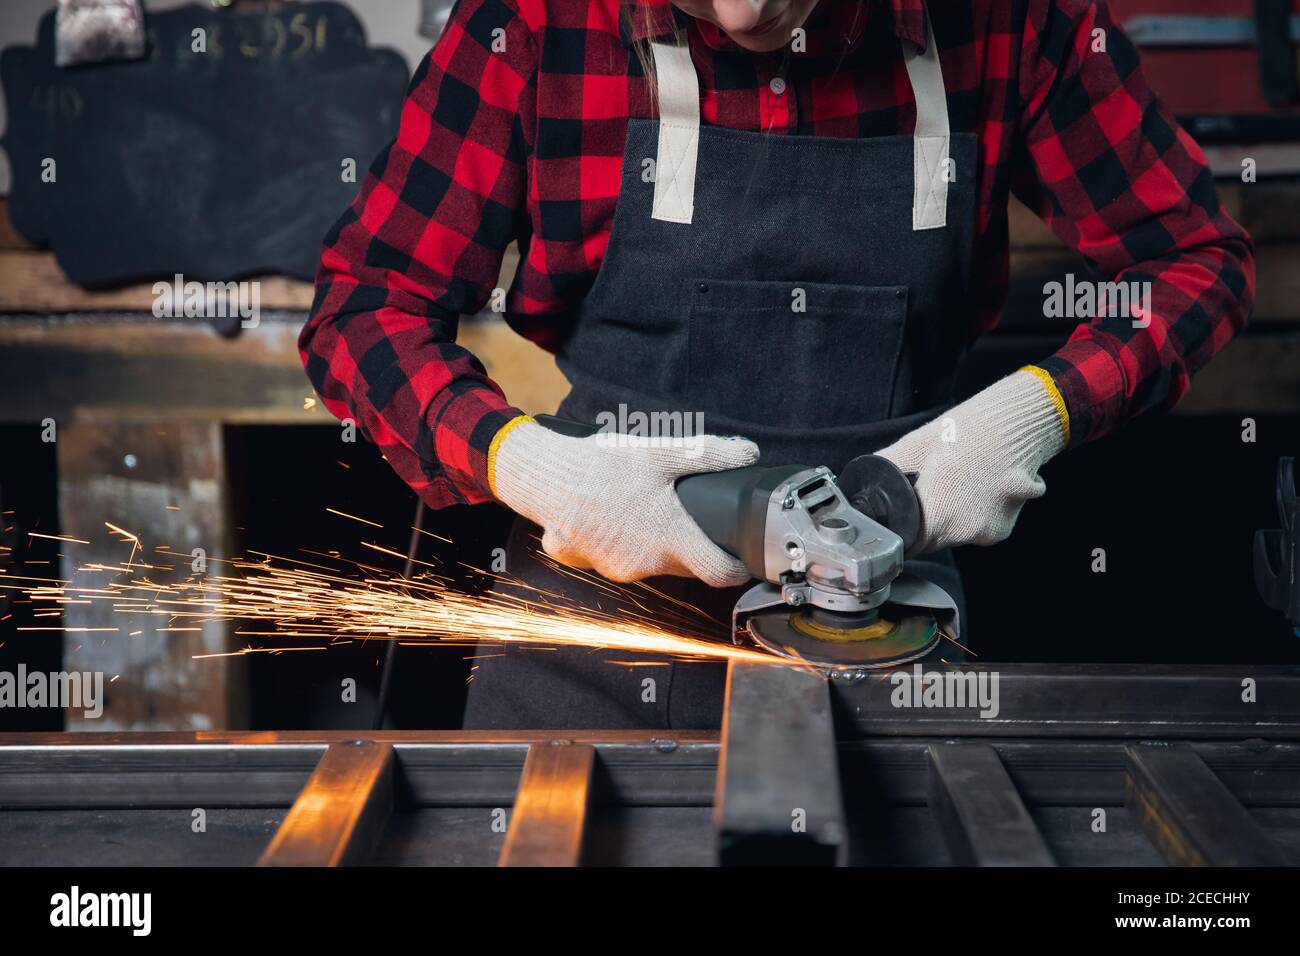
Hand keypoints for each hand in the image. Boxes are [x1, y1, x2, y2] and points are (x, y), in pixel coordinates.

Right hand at [489, 419, 758, 585]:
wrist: (544, 479)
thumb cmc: (602, 466)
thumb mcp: (662, 452)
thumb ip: (710, 454)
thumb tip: (748, 454)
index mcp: (670, 540)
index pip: (720, 573)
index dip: (738, 568)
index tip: (744, 557)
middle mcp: (647, 564)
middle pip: (687, 565)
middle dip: (695, 544)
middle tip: (690, 511)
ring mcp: (618, 569)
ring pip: (654, 561)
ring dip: (659, 541)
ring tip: (646, 505)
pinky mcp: (593, 565)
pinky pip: (621, 557)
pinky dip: (626, 541)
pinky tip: (616, 513)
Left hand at [876, 370, 1066, 553]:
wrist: (1016, 424)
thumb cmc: (965, 431)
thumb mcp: (914, 447)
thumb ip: (888, 470)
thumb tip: (863, 483)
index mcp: (939, 513)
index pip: (909, 543)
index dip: (903, 532)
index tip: (902, 520)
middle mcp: (965, 531)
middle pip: (933, 540)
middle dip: (928, 522)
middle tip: (933, 490)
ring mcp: (988, 532)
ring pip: (955, 535)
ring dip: (952, 519)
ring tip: (958, 484)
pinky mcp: (1004, 529)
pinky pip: (979, 529)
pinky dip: (977, 514)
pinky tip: (979, 489)